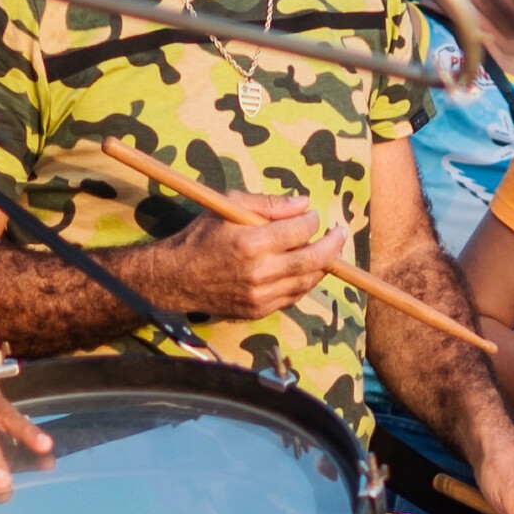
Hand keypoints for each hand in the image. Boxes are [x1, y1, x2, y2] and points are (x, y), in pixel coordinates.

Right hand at [158, 195, 347, 319]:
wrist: (174, 278)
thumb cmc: (201, 236)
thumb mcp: (229, 206)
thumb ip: (269, 203)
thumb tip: (304, 203)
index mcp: (251, 243)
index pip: (301, 231)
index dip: (313, 221)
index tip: (313, 215)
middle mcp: (259, 272)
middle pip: (314, 260)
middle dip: (333, 244)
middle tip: (339, 233)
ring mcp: (259, 295)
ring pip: (307, 281)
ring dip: (321, 265)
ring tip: (324, 251)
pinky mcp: (257, 310)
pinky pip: (293, 296)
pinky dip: (303, 282)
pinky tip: (302, 269)